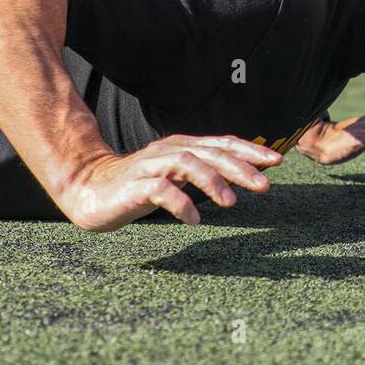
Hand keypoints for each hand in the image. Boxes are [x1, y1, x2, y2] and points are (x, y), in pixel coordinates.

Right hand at [60, 135, 282, 230]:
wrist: (88, 190)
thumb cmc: (140, 186)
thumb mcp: (177, 177)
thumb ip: (204, 172)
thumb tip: (243, 176)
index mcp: (183, 147)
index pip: (222, 144)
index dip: (250, 151)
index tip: (277, 161)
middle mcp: (168, 151)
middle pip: (210, 152)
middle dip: (240, 167)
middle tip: (265, 185)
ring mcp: (150, 167)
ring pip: (186, 163)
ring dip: (212, 181)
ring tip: (231, 204)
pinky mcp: (133, 186)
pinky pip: (160, 191)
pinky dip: (180, 204)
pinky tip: (194, 220)